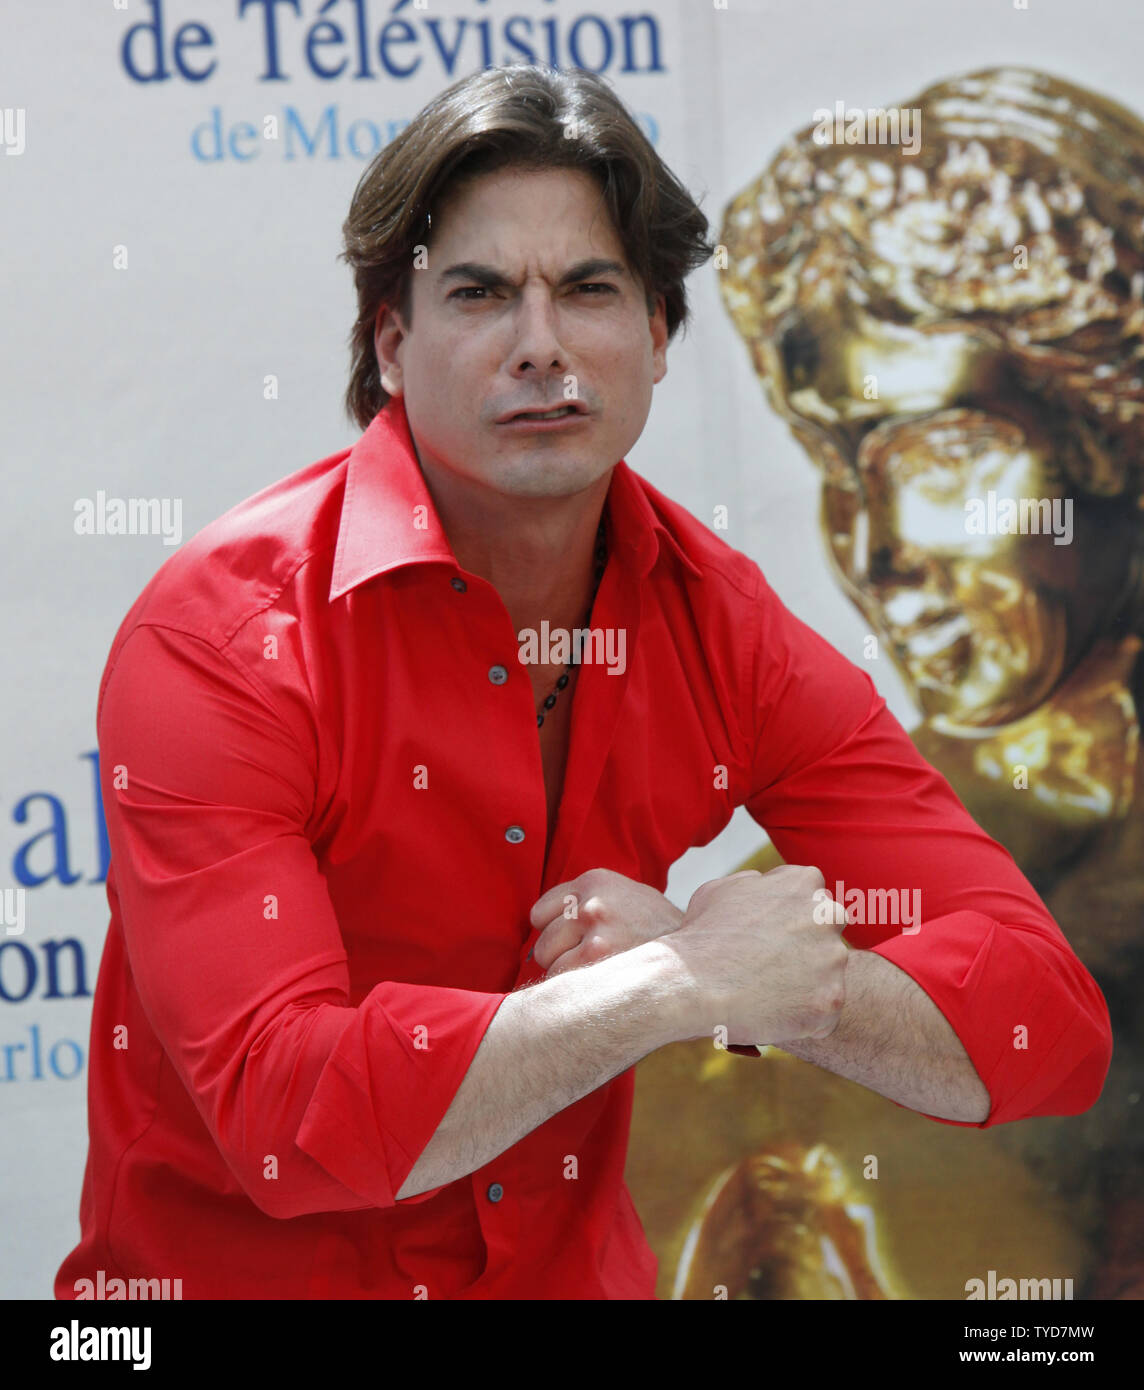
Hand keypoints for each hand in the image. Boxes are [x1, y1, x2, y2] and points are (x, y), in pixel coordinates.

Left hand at [529, 868, 683, 977]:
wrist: (694, 955)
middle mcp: (592, 902)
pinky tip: (603, 983)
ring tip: (601, 970)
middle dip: (560, 954)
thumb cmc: (655, 929)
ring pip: (550, 963)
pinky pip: (564, 980)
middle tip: (591, 958)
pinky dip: (578, 988)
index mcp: (595, 881)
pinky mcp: (598, 960)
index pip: (540, 912)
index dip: (554, 931)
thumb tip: (537, 923)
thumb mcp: (623, 896)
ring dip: (568, 972)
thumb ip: (586, 901)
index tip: (571, 941)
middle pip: (543, 941)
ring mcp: (595, 931)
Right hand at [666, 866, 849, 1045]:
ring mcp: (833, 959)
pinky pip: (824, 1014)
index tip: (768, 942)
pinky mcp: (831, 1000)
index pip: (812, 904)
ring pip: (827, 977)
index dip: (789, 926)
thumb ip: (754, 884)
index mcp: (804, 881)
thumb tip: (763, 884)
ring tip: (765, 994)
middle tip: (770, 970)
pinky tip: (770, 1015)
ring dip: (804, 987)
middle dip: (806, 953)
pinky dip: (802, 1019)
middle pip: (826, 938)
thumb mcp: (721, 889)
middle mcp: (828, 914)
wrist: (689, 983)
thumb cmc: (699, 935)